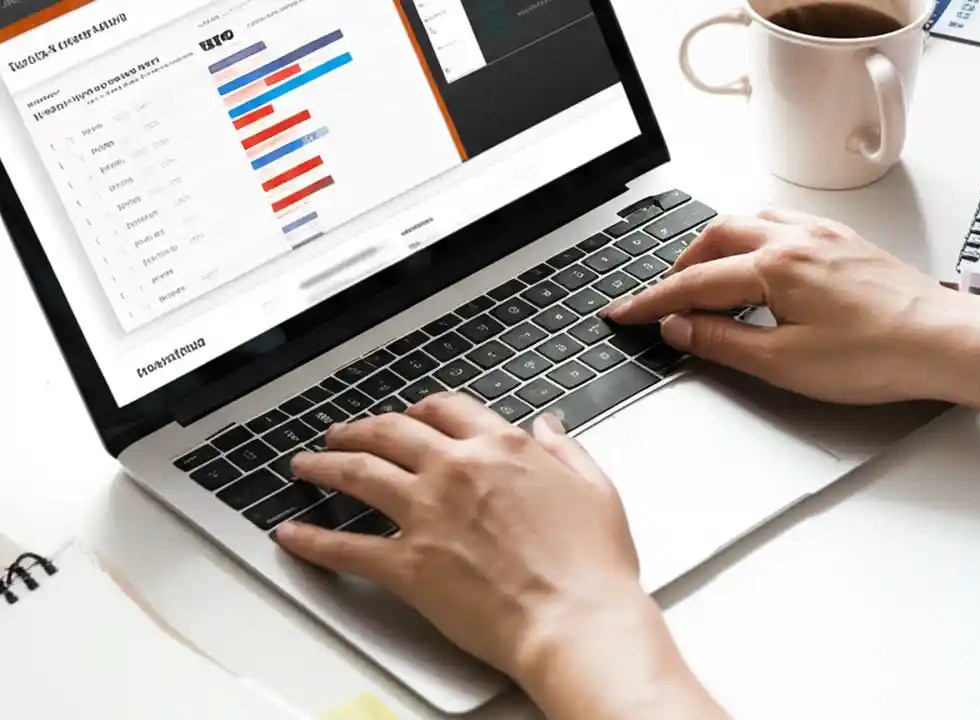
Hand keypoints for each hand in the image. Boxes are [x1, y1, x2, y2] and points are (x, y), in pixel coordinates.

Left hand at [274, 396, 644, 682]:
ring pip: (358, 473)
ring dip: (324, 464)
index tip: (409, 416)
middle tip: (342, 433)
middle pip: (391, 432)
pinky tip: (292, 534)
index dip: (420, 410)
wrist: (575, 620)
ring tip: (305, 464)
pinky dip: (312, 540)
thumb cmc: (592, 565)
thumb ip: (566, 451)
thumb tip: (548, 427)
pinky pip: (346, 547)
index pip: (447, 410)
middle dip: (360, 428)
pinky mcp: (408, 564)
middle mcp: (457, 470)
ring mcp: (427, 514)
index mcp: (502, 448)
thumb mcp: (596, 489)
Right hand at [604, 208, 968, 404]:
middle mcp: (796, 239)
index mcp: (775, 266)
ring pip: (750, 222)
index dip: (653, 301)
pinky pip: (781, 224)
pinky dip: (752, 239)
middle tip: (662, 298)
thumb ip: (723, 342)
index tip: (625, 312)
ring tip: (704, 277)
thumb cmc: (878, 355)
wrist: (944, 341)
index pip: (695, 282)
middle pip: (717, 237)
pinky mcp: (844, 242)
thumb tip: (680, 329)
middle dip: (681, 265)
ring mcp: (823, 235)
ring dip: (716, 246)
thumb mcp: (785, 363)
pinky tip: (758, 264)